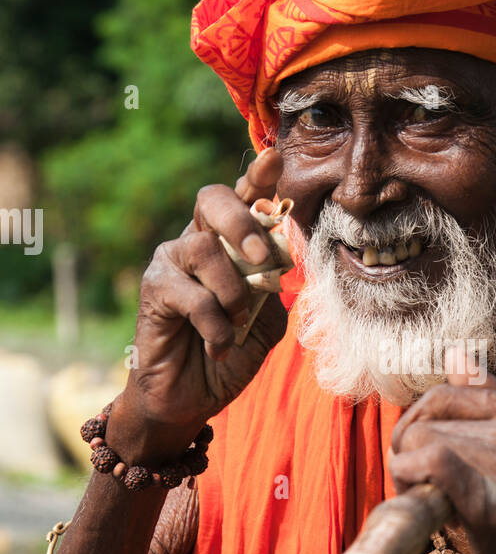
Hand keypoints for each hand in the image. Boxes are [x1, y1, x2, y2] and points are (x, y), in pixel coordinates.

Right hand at [109, 149, 289, 463]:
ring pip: (205, 247)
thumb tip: (281, 260)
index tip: (274, 156)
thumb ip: (273, 287)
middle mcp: (198, 242)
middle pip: (213, 199)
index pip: (243, 198)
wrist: (192, 397)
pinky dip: (214, 324)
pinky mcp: (154, 289)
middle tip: (262, 257)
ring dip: (231, 290)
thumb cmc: (229, 353)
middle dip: (242, 220)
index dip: (257, 176)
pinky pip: (191, 293)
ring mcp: (172, 262)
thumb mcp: (265, 322)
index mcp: (230, 244)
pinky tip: (218, 345)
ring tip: (236, 322)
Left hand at [387, 372, 495, 553]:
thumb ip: (490, 404)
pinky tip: (428, 505)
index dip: (420, 424)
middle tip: (425, 487)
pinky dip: (411, 479)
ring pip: (421, 441)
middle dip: (410, 448)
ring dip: (411, 477)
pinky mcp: (494, 504)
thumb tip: (457, 355)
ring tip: (441, 509)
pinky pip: (429, 462)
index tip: (424, 458)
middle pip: (428, 414)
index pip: (446, 391)